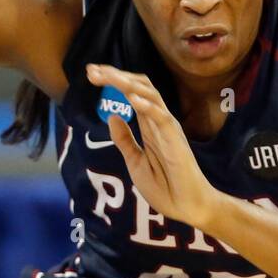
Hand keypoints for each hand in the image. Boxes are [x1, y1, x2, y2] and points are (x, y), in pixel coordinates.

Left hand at [86, 63, 220, 230]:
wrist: (187, 207)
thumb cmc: (165, 186)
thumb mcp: (135, 161)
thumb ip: (125, 140)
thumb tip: (112, 116)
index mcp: (148, 124)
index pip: (131, 93)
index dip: (113, 81)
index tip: (91, 74)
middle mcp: (159, 120)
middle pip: (139, 87)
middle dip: (115, 76)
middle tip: (92, 70)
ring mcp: (168, 128)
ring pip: (150, 96)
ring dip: (127, 84)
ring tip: (107, 76)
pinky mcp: (176, 141)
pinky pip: (162, 118)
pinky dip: (148, 107)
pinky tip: (132, 99)